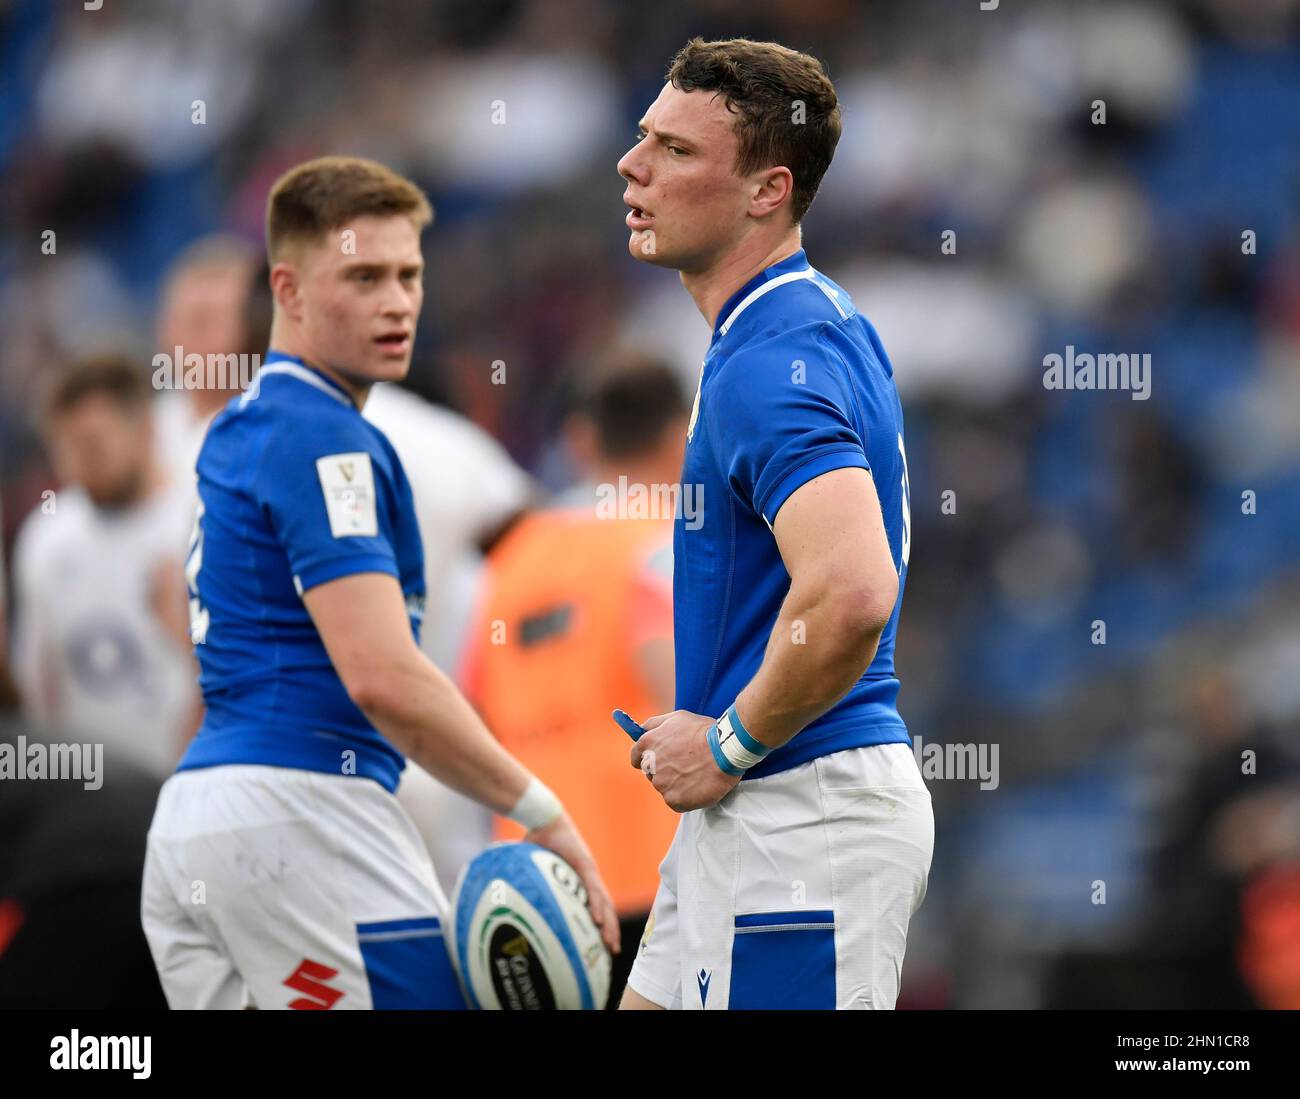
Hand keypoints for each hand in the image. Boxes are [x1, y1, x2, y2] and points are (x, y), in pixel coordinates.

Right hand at [524, 812, 620, 954]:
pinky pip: (591, 889)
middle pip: (604, 908)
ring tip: (609, 943)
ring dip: (607, 924)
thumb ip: (521, 882)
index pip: (592, 905)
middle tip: (611, 951)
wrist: (542, 817)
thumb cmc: (535, 839)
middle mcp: (586, 878)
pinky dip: (596, 905)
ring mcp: (587, 871)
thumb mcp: (529, 867)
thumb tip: (497, 897)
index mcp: (576, 880)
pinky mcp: (585, 864)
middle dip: (608, 930)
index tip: (600, 944)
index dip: (598, 924)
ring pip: (603, 902)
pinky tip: (598, 920)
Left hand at [630, 709, 741, 811]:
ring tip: (696, 774)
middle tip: (685, 765)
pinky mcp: (674, 800)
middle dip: (664, 770)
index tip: (657, 759)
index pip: (635, 756)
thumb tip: (641, 729)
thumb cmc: (704, 732)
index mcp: (649, 744)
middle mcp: (651, 765)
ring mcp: (662, 784)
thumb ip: (655, 723)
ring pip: (665, 787)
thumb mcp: (677, 717)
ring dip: (676, 783)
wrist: (725, 751)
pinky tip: (698, 786)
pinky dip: (686, 796)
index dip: (646, 758)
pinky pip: (676, 801)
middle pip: (651, 773)